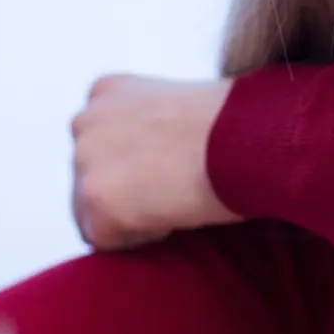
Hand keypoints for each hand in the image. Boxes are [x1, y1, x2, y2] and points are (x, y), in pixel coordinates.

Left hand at [71, 74, 241, 249]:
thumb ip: (153, 126)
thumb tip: (156, 162)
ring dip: (129, 218)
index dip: (136, 166)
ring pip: (91, 213)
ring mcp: (85, 161)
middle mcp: (86, 120)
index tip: (171, 170)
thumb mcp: (182, 106)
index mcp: (107, 91)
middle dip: (124, 193)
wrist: (247, 136)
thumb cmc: (237, 124)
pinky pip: (108, 241)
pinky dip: (141, 238)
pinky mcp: (96, 201)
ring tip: (177, 203)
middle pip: (90, 177)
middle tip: (173, 194)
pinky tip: (175, 215)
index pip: (100, 144)